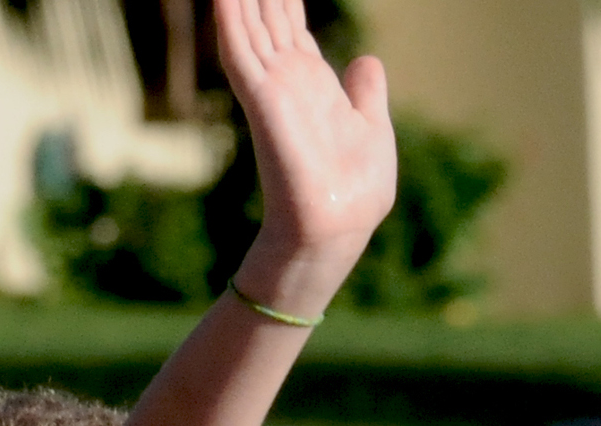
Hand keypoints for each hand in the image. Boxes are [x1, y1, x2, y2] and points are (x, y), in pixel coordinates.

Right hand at [215, 0, 395, 312]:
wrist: (338, 228)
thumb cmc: (355, 190)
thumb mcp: (371, 126)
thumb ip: (366, 92)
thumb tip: (366, 61)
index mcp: (311, 81)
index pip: (287, 25)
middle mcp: (286, 79)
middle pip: (264, 17)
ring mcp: (271, 89)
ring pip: (247, 26)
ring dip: (237, 1)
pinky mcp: (262, 101)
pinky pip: (240, 52)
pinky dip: (230, 21)